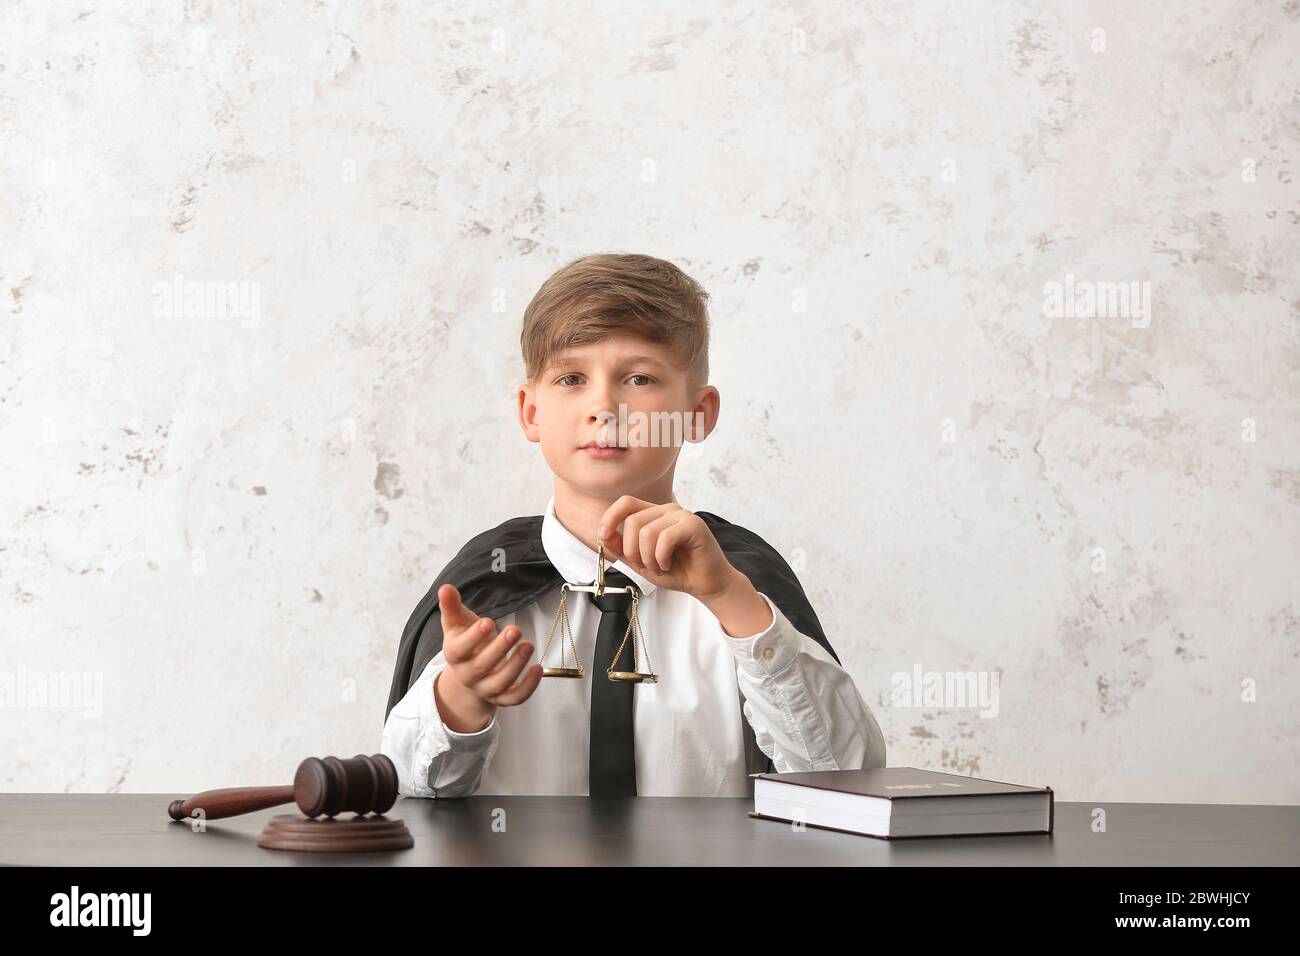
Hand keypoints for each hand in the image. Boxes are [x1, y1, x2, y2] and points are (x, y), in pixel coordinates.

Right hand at [435, 583, 541, 730]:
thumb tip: (445, 587)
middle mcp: (468, 676)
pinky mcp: (502, 698)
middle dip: (499, 649)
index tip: (488, 622)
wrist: (469, 670)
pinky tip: (538, 668)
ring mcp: (485, 688)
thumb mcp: (457, 623)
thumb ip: (452, 606)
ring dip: (516, 665)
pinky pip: (515, 697)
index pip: (459, 650)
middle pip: (481, 667)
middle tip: (515, 630)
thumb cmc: (465, 639)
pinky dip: (528, 687)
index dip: (473, 637)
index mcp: (454, 655)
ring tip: (528, 645)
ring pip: (500, 684)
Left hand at [596, 496, 738, 601]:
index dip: (610, 517)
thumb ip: (622, 548)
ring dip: (648, 558)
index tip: (603, 536)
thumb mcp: (641, 561)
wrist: (704, 584)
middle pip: (632, 521)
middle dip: (632, 551)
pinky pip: (665, 538)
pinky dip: (661, 557)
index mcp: (653, 514)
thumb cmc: (676, 571)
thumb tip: (603, 535)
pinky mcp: (693, 525)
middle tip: (645, 566)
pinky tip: (668, 564)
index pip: (626, 502)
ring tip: (659, 567)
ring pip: (647, 532)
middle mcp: (666, 510)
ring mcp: (681, 515)